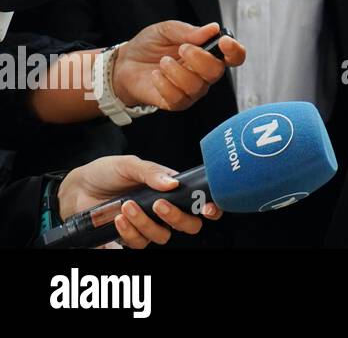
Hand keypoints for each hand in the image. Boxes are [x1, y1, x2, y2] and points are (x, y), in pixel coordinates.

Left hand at [57, 155, 221, 247]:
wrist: (76, 188)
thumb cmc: (106, 172)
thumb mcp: (129, 164)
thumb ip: (152, 172)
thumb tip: (173, 182)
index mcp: (170, 190)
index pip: (199, 202)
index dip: (210, 208)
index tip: (208, 208)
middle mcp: (162, 211)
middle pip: (187, 226)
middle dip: (177, 218)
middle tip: (159, 205)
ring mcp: (145, 225)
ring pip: (160, 236)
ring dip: (144, 223)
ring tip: (126, 206)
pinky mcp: (127, 237)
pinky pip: (136, 244)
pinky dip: (128, 233)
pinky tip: (117, 219)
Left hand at [113, 21, 246, 110]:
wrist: (124, 64)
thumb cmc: (149, 46)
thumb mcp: (166, 30)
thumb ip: (188, 31)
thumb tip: (213, 28)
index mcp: (208, 53)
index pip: (234, 57)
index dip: (235, 51)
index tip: (224, 41)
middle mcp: (204, 74)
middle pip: (217, 72)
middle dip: (199, 59)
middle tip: (182, 48)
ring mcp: (191, 90)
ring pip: (197, 87)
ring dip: (177, 72)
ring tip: (163, 62)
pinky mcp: (175, 103)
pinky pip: (178, 98)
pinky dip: (165, 84)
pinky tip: (155, 75)